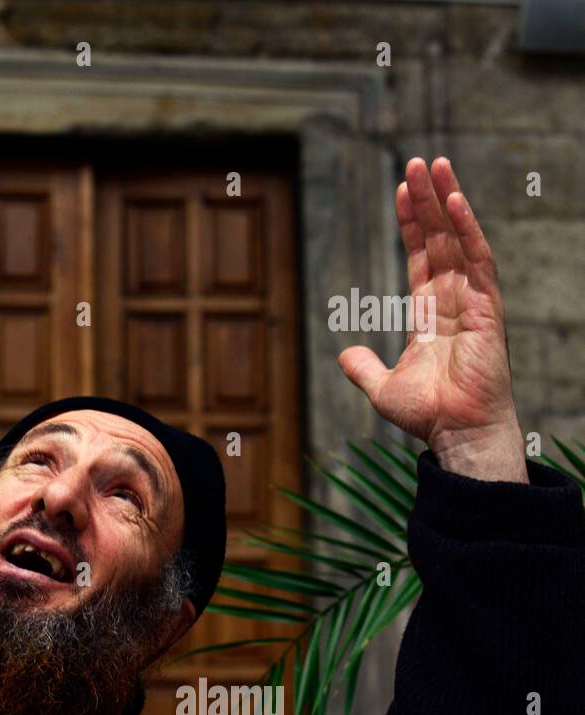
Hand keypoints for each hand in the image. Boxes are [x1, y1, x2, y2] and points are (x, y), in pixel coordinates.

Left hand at [337, 157, 527, 482]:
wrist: (455, 434)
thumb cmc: (429, 413)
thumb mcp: (381, 388)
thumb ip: (362, 368)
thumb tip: (345, 354)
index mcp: (430, 311)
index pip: (420, 254)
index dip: (411, 222)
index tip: (402, 190)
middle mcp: (454, 299)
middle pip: (439, 237)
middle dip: (428, 199)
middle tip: (418, 161)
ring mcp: (473, 300)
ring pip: (459, 239)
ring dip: (446, 201)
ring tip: (435, 164)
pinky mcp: (487, 308)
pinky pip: (478, 260)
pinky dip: (467, 229)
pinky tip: (454, 201)